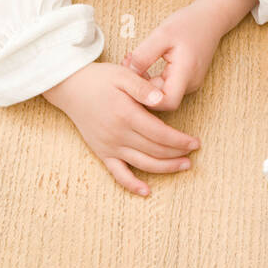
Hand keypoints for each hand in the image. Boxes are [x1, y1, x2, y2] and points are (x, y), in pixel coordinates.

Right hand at [42, 61, 200, 196]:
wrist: (71, 88)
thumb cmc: (100, 79)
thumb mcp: (123, 75)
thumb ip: (143, 87)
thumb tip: (161, 100)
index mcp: (127, 115)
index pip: (160, 134)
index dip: (180, 140)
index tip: (195, 142)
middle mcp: (118, 134)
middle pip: (155, 150)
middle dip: (177, 154)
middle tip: (193, 153)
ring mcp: (109, 146)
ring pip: (142, 164)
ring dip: (165, 168)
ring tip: (184, 166)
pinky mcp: (102, 152)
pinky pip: (117, 174)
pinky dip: (132, 185)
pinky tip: (146, 191)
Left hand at [120, 0, 255, 109]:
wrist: (211, 18)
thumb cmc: (188, 24)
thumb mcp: (161, 34)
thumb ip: (144, 56)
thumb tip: (128, 73)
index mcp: (187, 72)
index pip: (167, 102)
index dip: (147, 98)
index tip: (132, 81)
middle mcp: (191, 83)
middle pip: (162, 100)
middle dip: (141, 87)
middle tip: (126, 66)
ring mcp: (191, 83)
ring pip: (163, 93)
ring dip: (146, 82)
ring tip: (133, 62)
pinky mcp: (188, 80)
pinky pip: (167, 85)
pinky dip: (153, 78)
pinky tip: (144, 63)